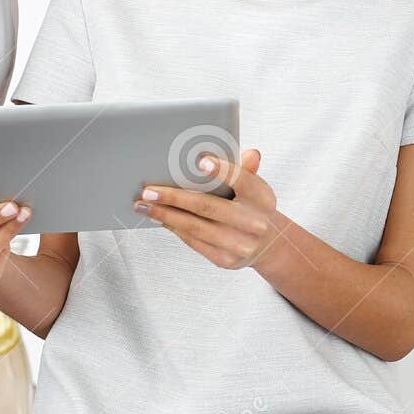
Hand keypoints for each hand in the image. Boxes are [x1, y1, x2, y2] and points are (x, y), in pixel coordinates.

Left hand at [135, 149, 291, 271]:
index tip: (200, 162)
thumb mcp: (256, 186)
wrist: (269, 245)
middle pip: (208, 207)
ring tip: (144, 205)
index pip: (241, 180)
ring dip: (165, 215)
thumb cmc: (254, 207)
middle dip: (174, 198)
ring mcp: (239, 244)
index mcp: (261, 197)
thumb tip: (249, 153)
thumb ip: (248, 169)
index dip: (222, 171)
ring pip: (195, 227)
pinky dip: (174, 228)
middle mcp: (253, 222)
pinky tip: (159, 218)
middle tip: (149, 190)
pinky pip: (194, 242)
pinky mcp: (226, 259)